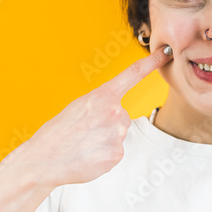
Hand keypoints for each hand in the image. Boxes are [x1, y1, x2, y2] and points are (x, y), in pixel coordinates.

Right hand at [18, 44, 172, 187]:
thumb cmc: (57, 133)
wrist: (45, 159)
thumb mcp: (78, 108)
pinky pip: (115, 152)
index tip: (166, 53)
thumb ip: (100, 105)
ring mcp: (117, 134)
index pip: (132, 74)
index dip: (152, 62)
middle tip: (84, 132)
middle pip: (122, 117)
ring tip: (83, 145)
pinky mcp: (117, 154)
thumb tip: (115, 115)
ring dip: (104, 141)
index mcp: (101, 96)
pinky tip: (87, 155)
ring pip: (118, 136)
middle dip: (107, 125)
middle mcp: (114, 112)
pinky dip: (103, 155)